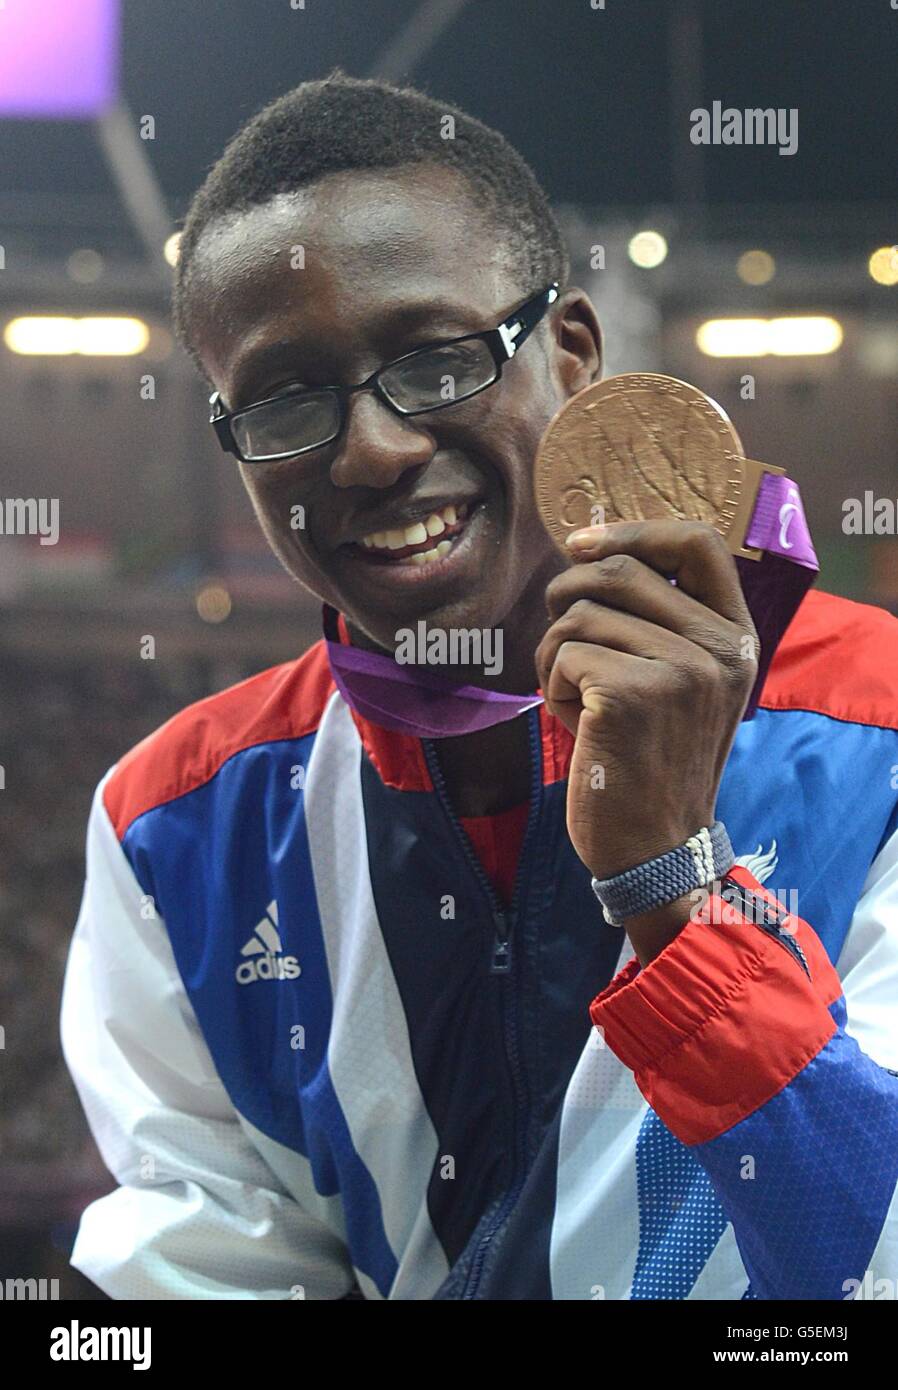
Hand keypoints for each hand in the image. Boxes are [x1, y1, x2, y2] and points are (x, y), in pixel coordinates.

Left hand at [534, 520, 757, 958]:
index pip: (700, 542)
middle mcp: (719, 647)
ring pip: (581, 614)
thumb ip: (660, 623)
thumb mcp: (680, 685)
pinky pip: (564, 654)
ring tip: (574, 699)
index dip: (635, 530)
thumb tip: (593, 553)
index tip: (581, 545)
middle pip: (621, 570)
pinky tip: (577, 725)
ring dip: (555, 654)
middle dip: (568, 599)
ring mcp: (681, 669)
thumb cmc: (650, 763)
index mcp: (736, 637)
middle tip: (559, 645)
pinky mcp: (633, 693)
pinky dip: (552, 687)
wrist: (655, 849)